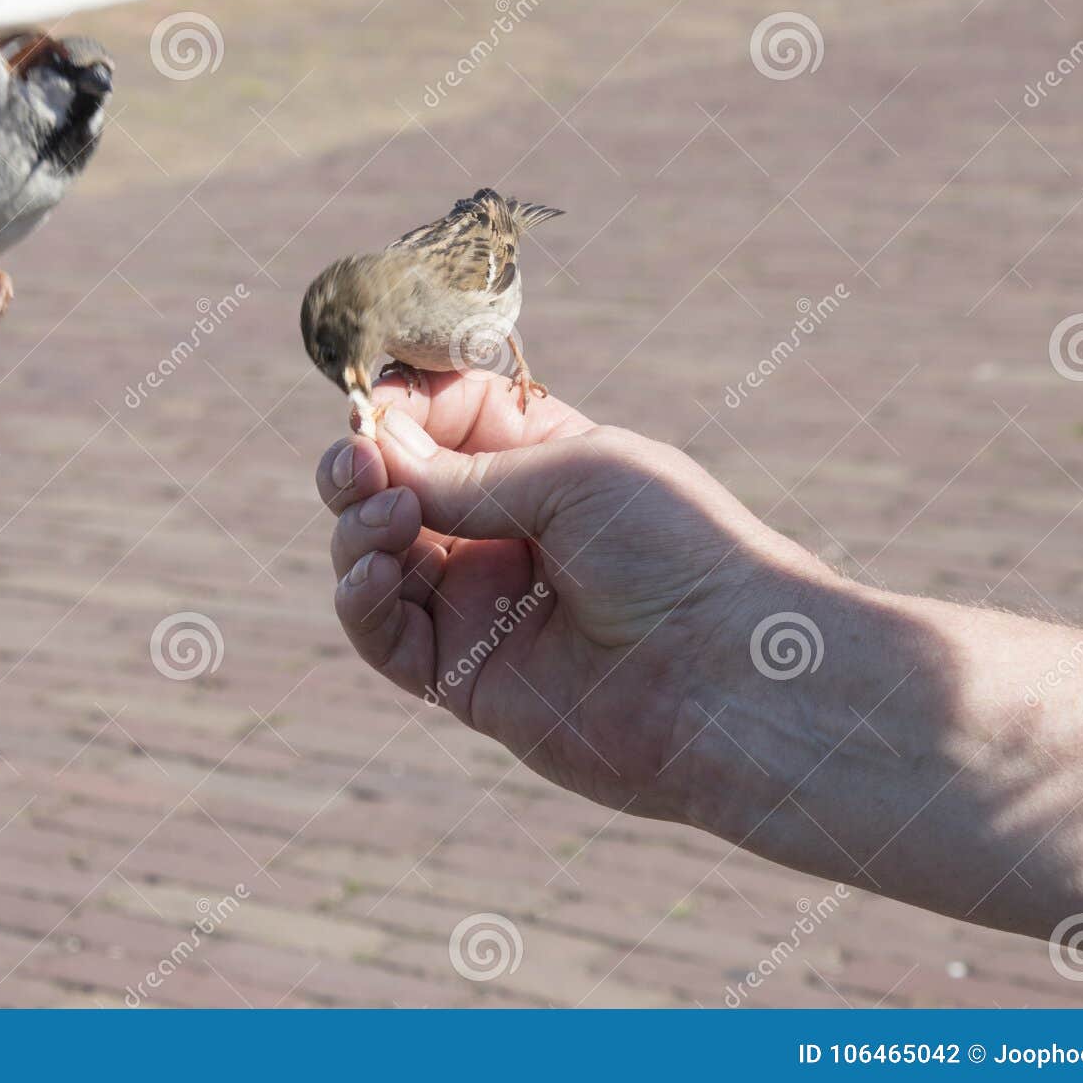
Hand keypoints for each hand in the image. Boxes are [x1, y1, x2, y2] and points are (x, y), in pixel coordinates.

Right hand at [315, 371, 821, 821]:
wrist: (725, 674)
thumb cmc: (675, 551)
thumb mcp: (572, 473)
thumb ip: (464, 472)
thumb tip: (375, 450)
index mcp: (541, 467)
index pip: (444, 421)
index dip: (403, 409)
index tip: (375, 405)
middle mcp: (502, 533)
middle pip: (393, 489)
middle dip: (361, 467)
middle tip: (358, 459)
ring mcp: (478, 605)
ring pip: (374, 559)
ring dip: (358, 529)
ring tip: (390, 517)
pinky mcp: (462, 677)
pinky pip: (384, 636)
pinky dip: (361, 600)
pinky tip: (378, 572)